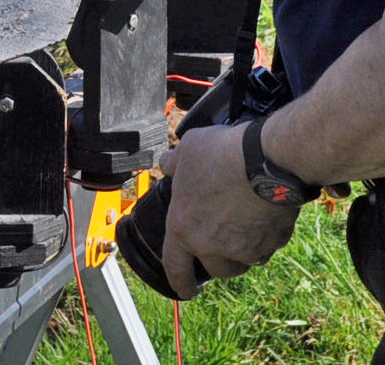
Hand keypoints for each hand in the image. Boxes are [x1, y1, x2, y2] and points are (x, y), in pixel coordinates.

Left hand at [159, 123, 300, 298]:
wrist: (265, 162)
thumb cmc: (220, 154)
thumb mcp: (187, 150)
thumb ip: (175, 163)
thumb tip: (168, 164)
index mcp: (184, 227)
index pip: (175, 265)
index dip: (179, 281)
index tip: (184, 291)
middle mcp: (212, 245)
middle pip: (215, 268)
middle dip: (217, 260)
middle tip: (220, 243)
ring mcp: (245, 249)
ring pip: (243, 261)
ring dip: (240, 252)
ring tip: (241, 228)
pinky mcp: (272, 243)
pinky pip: (267, 247)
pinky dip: (264, 237)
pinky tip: (263, 214)